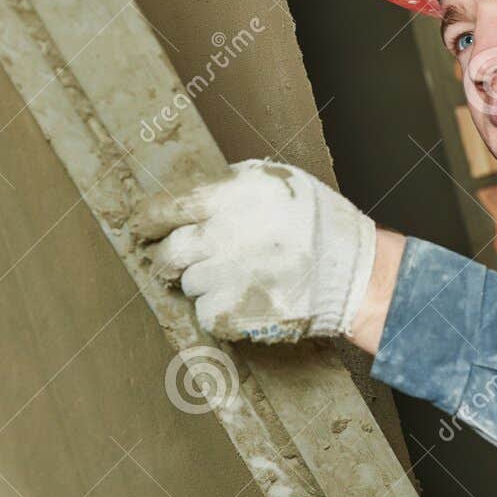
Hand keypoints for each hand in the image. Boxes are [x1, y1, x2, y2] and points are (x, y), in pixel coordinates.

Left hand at [130, 159, 377, 343]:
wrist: (355, 273)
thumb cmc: (320, 223)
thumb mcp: (278, 183)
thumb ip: (230, 187)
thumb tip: (187, 199)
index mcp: (230, 197)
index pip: (165, 208)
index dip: (146, 221)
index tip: (141, 228)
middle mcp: (222, 235)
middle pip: (168, 253)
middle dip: (165, 260)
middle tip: (170, 263)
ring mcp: (226, 278)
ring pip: (188, 284)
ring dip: (201, 283)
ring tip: (233, 278)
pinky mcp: (233, 313)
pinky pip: (205, 313)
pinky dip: (218, 310)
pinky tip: (243, 299)